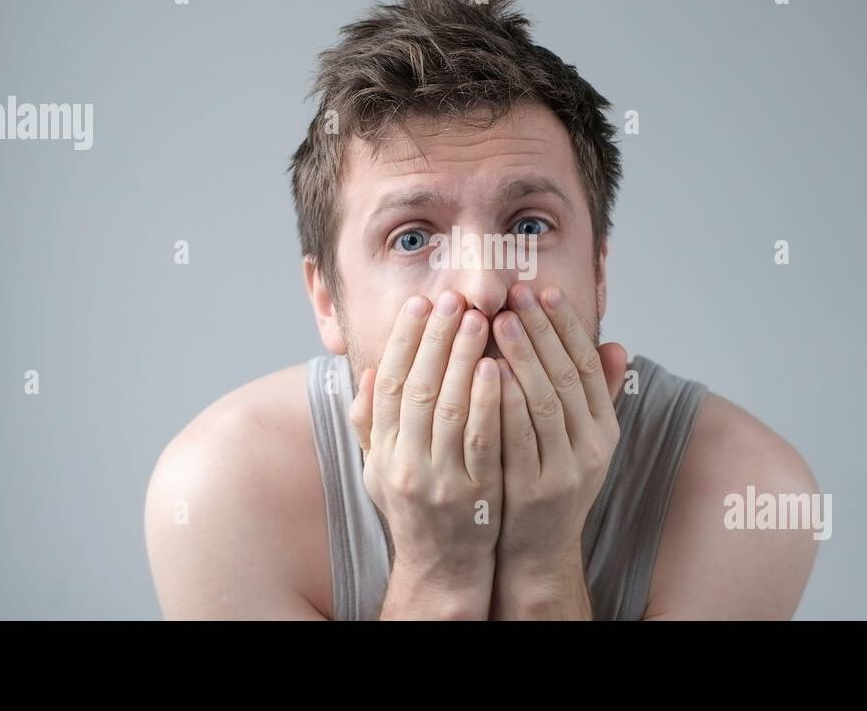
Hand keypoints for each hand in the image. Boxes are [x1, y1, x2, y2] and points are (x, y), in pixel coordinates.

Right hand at [349, 291, 502, 618]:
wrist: (443, 568)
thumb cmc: (415, 508)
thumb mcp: (380, 467)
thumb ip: (372, 422)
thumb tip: (368, 372)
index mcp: (382, 450)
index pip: (387, 383)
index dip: (402, 340)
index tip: (419, 303)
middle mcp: (403, 463)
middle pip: (415, 388)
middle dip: (434, 338)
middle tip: (452, 298)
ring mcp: (438, 480)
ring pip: (446, 408)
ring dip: (462, 358)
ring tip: (479, 318)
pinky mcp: (473, 494)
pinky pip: (480, 440)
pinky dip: (486, 402)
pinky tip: (497, 367)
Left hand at [491, 283, 626, 616]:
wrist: (537, 551)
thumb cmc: (551, 482)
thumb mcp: (582, 438)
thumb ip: (596, 393)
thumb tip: (617, 343)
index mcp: (604, 429)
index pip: (587, 365)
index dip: (568, 325)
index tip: (544, 290)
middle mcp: (591, 448)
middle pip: (566, 378)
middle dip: (541, 331)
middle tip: (516, 295)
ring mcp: (564, 471)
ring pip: (544, 403)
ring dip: (522, 358)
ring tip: (499, 321)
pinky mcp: (534, 491)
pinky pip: (517, 438)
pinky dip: (503, 403)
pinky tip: (485, 372)